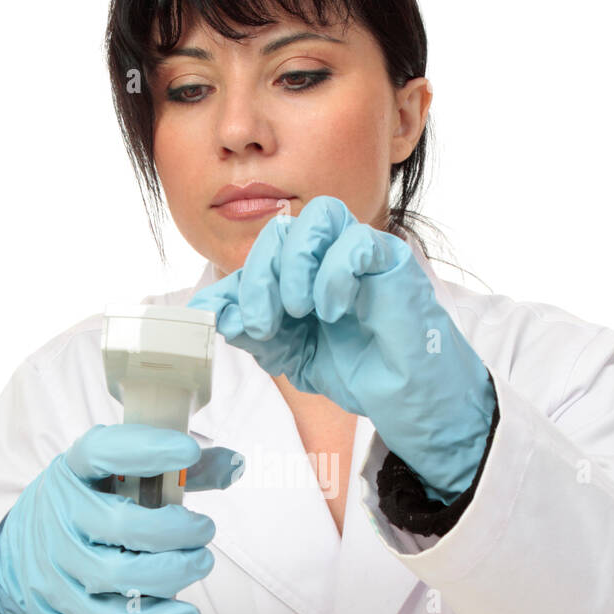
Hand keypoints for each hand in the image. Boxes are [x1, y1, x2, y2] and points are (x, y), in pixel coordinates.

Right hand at [0, 423, 243, 613]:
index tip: (188, 451)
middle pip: (119, 526)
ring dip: (173, 573)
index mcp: (75, 469)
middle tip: (205, 529)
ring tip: (201, 562)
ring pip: (118, 576)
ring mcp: (62, 561)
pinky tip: (187, 613)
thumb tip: (236, 465)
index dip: (145, 449)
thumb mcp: (122, 474)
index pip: (102, 452)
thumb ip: (180, 469)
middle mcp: (62, 513)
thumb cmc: (93, 503)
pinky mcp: (68, 603)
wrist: (25, 551)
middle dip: (176, 531)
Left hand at [189, 195, 494, 502]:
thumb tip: (210, 308)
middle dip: (261, 276)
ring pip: (320, 216)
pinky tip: (331, 310)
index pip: (262, 253)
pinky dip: (333, 274)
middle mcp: (330, 255)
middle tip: (262, 322)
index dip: (237, 283)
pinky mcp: (391, 261)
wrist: (403, 398)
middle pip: (284, 228)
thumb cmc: (356, 370)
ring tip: (299, 310)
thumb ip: (253, 329)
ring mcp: (361, 253)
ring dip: (296, 264)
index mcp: (304, 272)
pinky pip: (357, 242)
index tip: (225, 320)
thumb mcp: (290, 354)